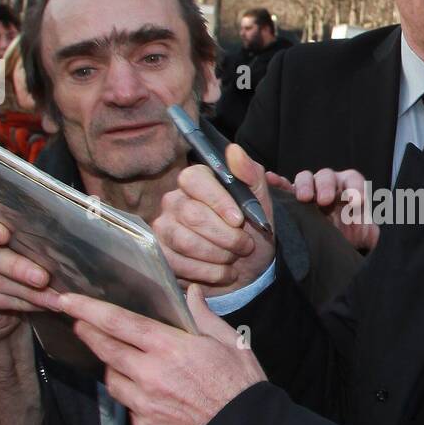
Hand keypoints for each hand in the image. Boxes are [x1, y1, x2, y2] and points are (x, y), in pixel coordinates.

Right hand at [0, 200, 60, 341]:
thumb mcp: (17, 245)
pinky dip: (21, 302)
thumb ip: (24, 238)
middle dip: (17, 266)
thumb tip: (56, 244)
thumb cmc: (12, 264)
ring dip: (27, 290)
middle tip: (43, 277)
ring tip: (53, 296)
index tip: (4, 235)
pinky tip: (42, 304)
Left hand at [60, 284, 264, 424]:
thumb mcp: (232, 343)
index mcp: (171, 348)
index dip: (89, 310)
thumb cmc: (241, 389)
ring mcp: (144, 404)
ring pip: (111, 379)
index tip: (70, 300)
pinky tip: (146, 394)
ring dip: (111, 366)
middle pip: (105, 349)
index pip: (119, 323)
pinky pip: (128, 406)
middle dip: (86, 332)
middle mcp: (150, 375)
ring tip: (118, 358)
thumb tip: (192, 293)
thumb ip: (204, 316)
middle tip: (77, 321)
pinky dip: (132, 397)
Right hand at [152, 144, 275, 293]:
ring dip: (219, 256)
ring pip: (185, 242)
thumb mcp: (261, 202)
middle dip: (227, 237)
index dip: (218, 201)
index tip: (239, 220)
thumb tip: (235, 151)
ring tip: (233, 258)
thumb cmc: (252, 231)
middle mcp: (174, 200)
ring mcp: (164, 227)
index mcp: (198, 181)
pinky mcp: (162, 254)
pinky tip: (222, 272)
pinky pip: (178, 264)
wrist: (249, 269)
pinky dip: (209, 273)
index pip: (194, 179)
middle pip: (193, 215)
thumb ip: (251, 175)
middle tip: (245, 245)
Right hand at [265, 167, 378, 251]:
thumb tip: (377, 234)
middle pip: (327, 176)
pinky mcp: (291, 199)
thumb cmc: (351, 237)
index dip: (356, 188)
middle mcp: (329, 186)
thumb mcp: (366, 236)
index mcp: (349, 188)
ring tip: (305, 198)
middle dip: (327, 186)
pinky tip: (271, 179)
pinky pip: (283, 188)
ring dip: (305, 185)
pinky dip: (278, 183)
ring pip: (305, 179)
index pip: (353, 180)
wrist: (333, 248)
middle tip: (326, 200)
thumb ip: (373, 232)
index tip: (357, 202)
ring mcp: (309, 190)